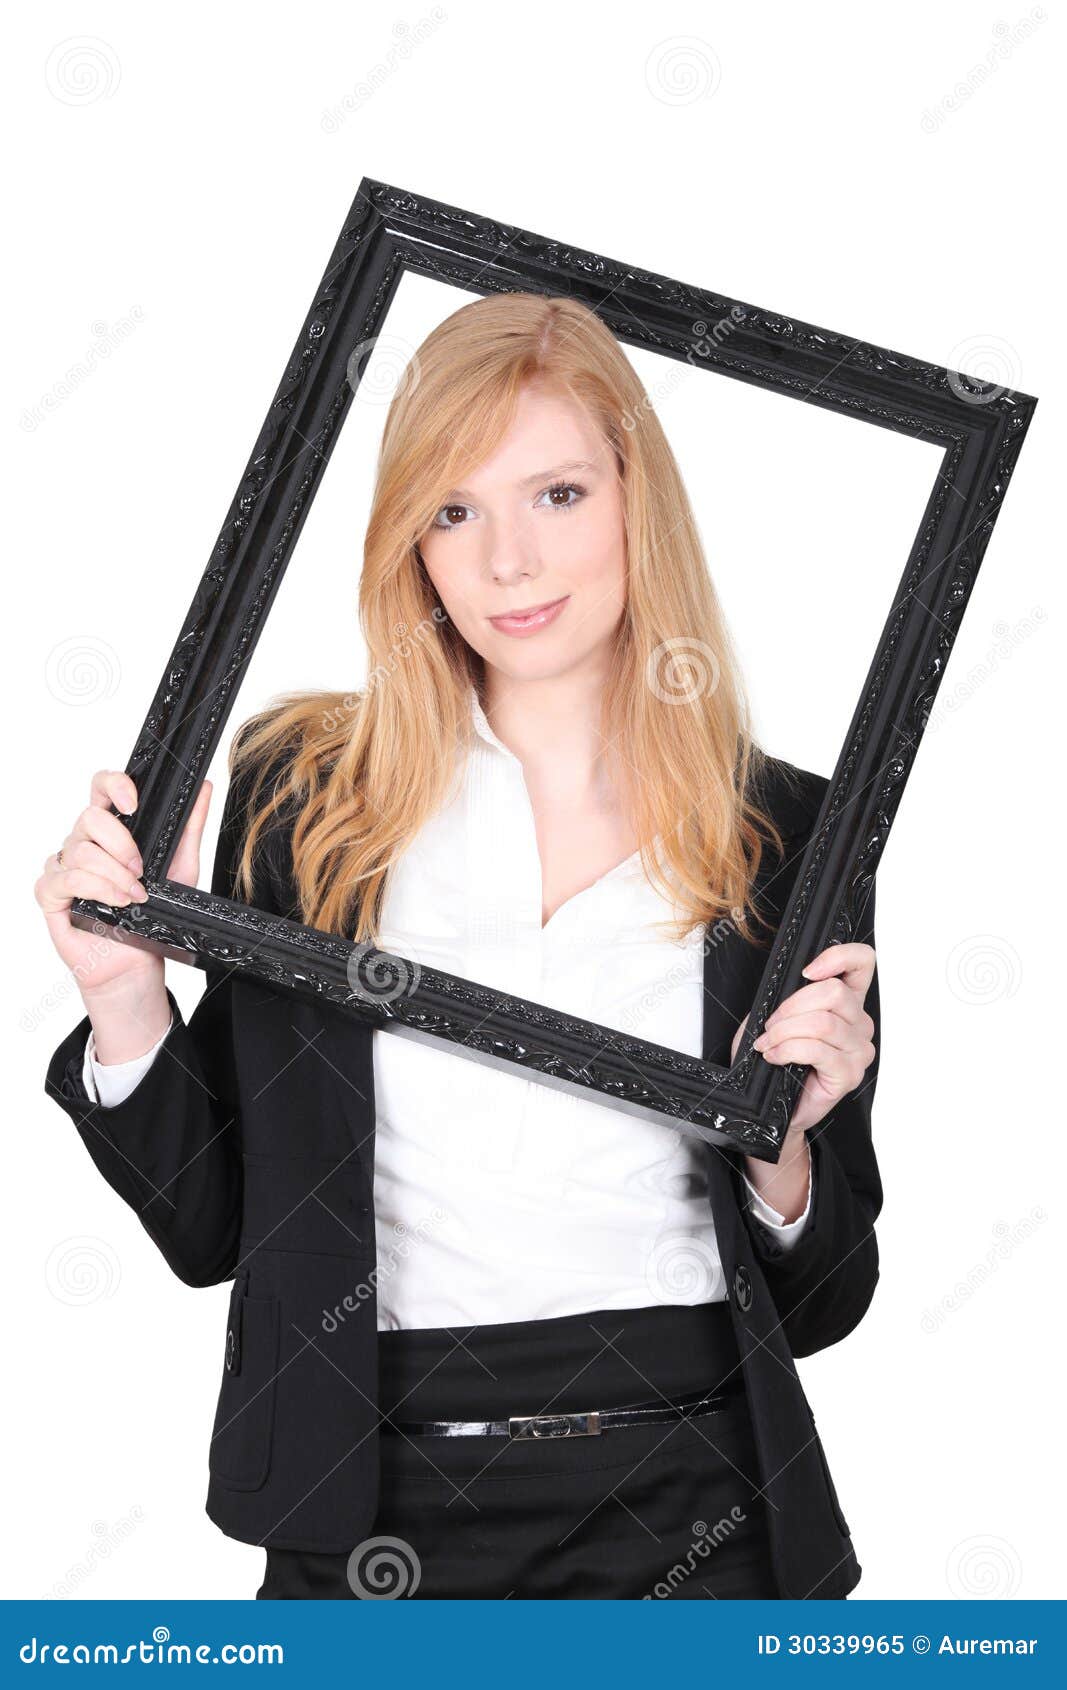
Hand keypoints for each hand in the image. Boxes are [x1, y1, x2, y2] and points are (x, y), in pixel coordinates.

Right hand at [35, 770, 213, 1009]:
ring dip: (113, 875)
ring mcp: (64, 866)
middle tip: (141, 871)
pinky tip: (115, 904)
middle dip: (121, 844)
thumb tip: (204, 787)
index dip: (112, 784)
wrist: (138, 962)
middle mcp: (84, 843)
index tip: (134, 802)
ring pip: (79, 851)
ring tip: (135, 896)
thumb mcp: (182, 865)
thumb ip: (189, 826)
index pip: (100, 789)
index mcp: (111, 830)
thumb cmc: (154, 913)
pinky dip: (95, 889)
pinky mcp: (51, 893)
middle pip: (89, 817)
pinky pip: (65, 878)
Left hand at [732, 942, 876, 1136]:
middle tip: (771, 1024)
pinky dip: (787, 1049)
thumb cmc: (776, 1059)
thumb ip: (791, 995)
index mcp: (848, 1002)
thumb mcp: (778, 1017)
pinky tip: (774, 1056)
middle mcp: (859, 1024)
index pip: (862, 963)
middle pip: (834, 992)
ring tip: (769, 1043)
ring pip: (822, 1022)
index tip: (807, 970)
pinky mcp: (849, 1074)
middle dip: (792, 1006)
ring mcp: (858, 1050)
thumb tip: (790, 980)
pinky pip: (816, 1049)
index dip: (838, 956)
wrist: (772, 1105)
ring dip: (784, 1031)